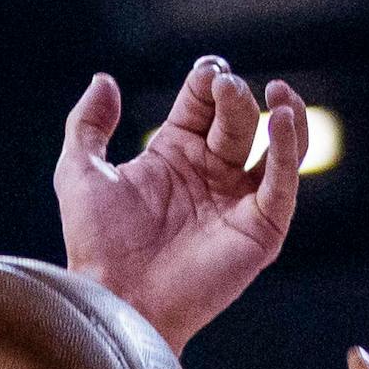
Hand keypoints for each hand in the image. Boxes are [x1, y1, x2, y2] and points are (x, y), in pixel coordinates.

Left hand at [54, 57, 306, 352]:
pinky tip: (281, 119)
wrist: (116, 298)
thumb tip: (104, 79)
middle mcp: (210, 175)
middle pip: (237, 118)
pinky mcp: (260, 227)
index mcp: (172, 157)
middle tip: (225, 85)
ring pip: (274, 145)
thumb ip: (88, 124)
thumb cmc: (94, 244)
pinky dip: (289, 148)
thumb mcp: (79, 172)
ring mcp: (238, 201)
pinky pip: (284, 180)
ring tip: (273, 90)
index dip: (208, 81)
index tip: (207, 71)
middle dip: (234, 95)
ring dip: (280, 113)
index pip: (202, 104)